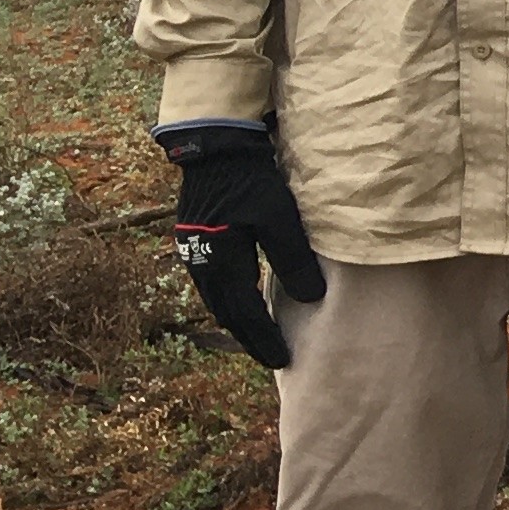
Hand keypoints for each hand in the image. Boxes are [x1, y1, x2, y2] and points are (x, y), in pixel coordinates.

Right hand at [158, 121, 325, 370]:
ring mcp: (195, 251)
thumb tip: (313, 298)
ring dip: (238, 319)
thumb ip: (294, 259)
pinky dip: (230, 298)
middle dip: (249, 336)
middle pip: (227, 312)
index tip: (281, 360)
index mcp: (221, 263)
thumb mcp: (278, 218)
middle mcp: (202, 263)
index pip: (244, 315)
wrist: (216, 148)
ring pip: (217, 299)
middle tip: (272, 356)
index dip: (263, 339)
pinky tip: (245, 298)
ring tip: (261, 334)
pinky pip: (214, 282)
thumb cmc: (250, 180)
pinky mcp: (197, 238)